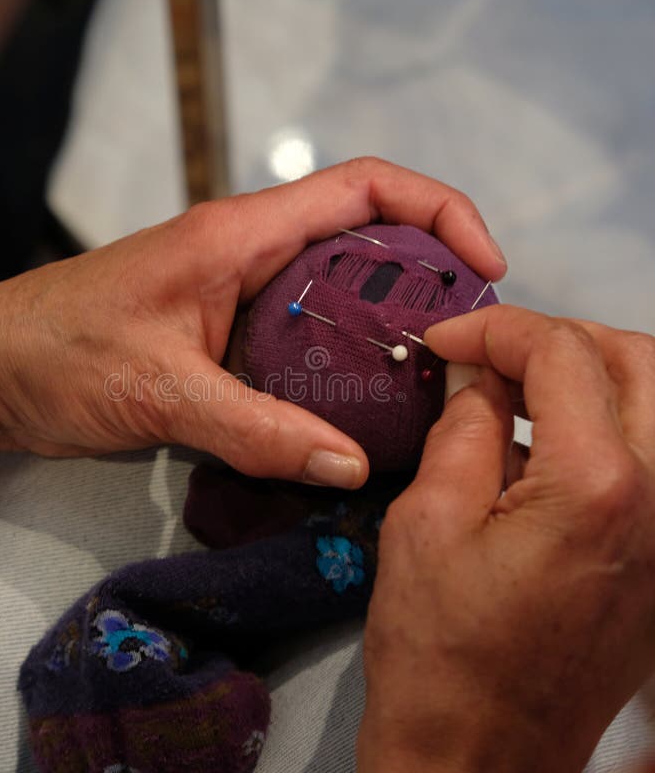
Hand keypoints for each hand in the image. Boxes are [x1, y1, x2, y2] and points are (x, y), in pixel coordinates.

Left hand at [0, 157, 499, 506]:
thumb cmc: (54, 357)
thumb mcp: (159, 394)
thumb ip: (255, 430)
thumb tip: (351, 466)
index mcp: (239, 236)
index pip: (364, 188)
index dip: (439, 211)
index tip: (486, 262)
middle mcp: (248, 254)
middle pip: (365, 239)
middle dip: (427, 277)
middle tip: (465, 341)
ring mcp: (238, 295)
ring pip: (337, 292)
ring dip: (386, 327)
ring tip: (428, 381)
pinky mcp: (225, 335)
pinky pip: (303, 337)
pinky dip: (341, 363)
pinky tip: (357, 410)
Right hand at [358, 306, 654, 771]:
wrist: (479, 760)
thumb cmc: (438, 650)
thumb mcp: (427, 520)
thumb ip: (463, 428)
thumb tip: (478, 376)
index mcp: (598, 486)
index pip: (564, 355)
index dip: (496, 330)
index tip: (444, 341)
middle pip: (639, 363)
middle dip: (560, 340)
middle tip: (492, 355)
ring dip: (589, 379)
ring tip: (515, 391)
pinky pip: (647, 462)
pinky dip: (600, 430)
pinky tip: (537, 451)